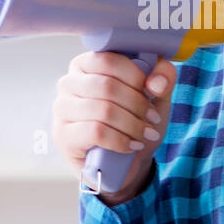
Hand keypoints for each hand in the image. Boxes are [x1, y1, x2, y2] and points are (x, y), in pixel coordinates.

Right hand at [52, 51, 177, 205]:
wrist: (123, 163)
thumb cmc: (134, 122)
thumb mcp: (156, 97)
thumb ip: (162, 78)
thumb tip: (156, 81)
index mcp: (87, 65)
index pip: (108, 60)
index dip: (136, 76)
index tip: (152, 92)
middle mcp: (68, 83)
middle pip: (106, 86)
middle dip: (137, 104)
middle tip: (152, 119)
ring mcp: (62, 109)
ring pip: (103, 110)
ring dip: (132, 124)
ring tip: (145, 134)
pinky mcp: (63, 135)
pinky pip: (96, 132)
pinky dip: (120, 140)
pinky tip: (131, 145)